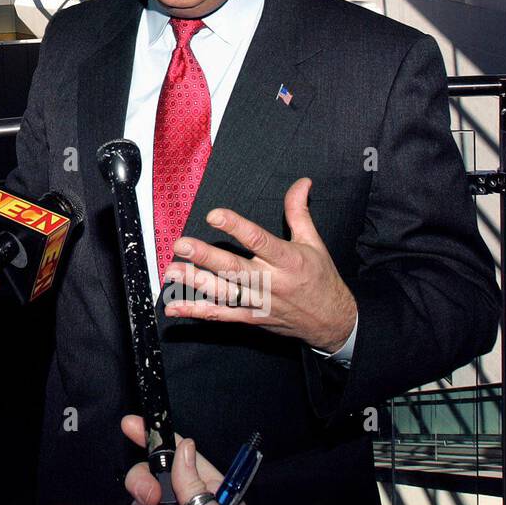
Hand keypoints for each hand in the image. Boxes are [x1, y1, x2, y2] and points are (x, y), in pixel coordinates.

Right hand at [122, 415, 234, 504]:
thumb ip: (198, 485)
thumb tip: (184, 448)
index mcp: (210, 489)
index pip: (180, 452)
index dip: (158, 436)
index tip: (132, 424)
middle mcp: (186, 498)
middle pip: (152, 469)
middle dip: (142, 475)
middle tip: (150, 496)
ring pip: (140, 490)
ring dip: (140, 497)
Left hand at [163, 177, 357, 353]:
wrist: (334, 322)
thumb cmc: (321, 278)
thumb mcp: (314, 242)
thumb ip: (299, 212)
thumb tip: (302, 182)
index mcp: (288, 260)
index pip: (259, 240)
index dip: (235, 227)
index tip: (213, 215)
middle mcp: (272, 282)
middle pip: (235, 268)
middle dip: (205, 256)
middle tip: (181, 244)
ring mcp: (260, 302)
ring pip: (224, 293)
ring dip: (195, 283)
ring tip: (172, 271)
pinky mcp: (252, 318)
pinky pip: (222, 316)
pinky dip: (197, 312)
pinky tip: (174, 307)